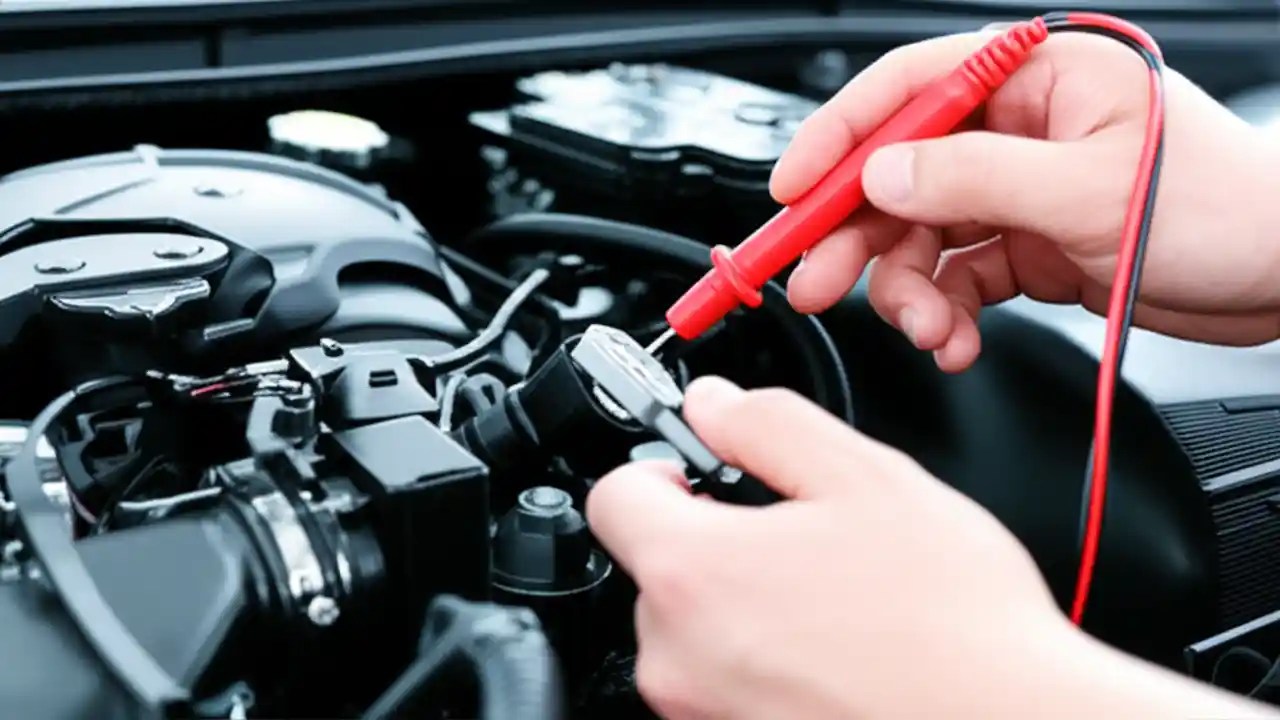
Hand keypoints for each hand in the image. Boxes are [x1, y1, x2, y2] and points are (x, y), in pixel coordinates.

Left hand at [588, 376, 1062, 717]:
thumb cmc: (952, 622)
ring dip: (742, 603)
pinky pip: (723, 683)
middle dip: (714, 539)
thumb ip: (768, 424)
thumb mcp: (865, 478)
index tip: (701, 471)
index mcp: (694, 573)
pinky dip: (761, 660)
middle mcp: (678, 657)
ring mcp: (702, 713)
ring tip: (831, 599)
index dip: (658, 468)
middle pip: (657, 567)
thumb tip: (713, 405)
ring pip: (693, 629)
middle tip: (799, 538)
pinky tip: (833, 649)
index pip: (613, 496)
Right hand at [774, 31, 1279, 371]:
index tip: (790, 191)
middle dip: (857, 238)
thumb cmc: (1227, 208)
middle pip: (898, 176)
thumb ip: (973, 179)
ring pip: (920, 238)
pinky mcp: (1026, 246)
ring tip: (927, 331)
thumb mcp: (1087, 189)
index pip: (908, 90)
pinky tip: (956, 341)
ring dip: (908, 292)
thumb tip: (882, 177)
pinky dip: (947, 315)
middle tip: (816, 285)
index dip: (839, 139)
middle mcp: (1016, 129)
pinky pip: (957, 279)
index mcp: (1034, 78)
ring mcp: (1018, 191)